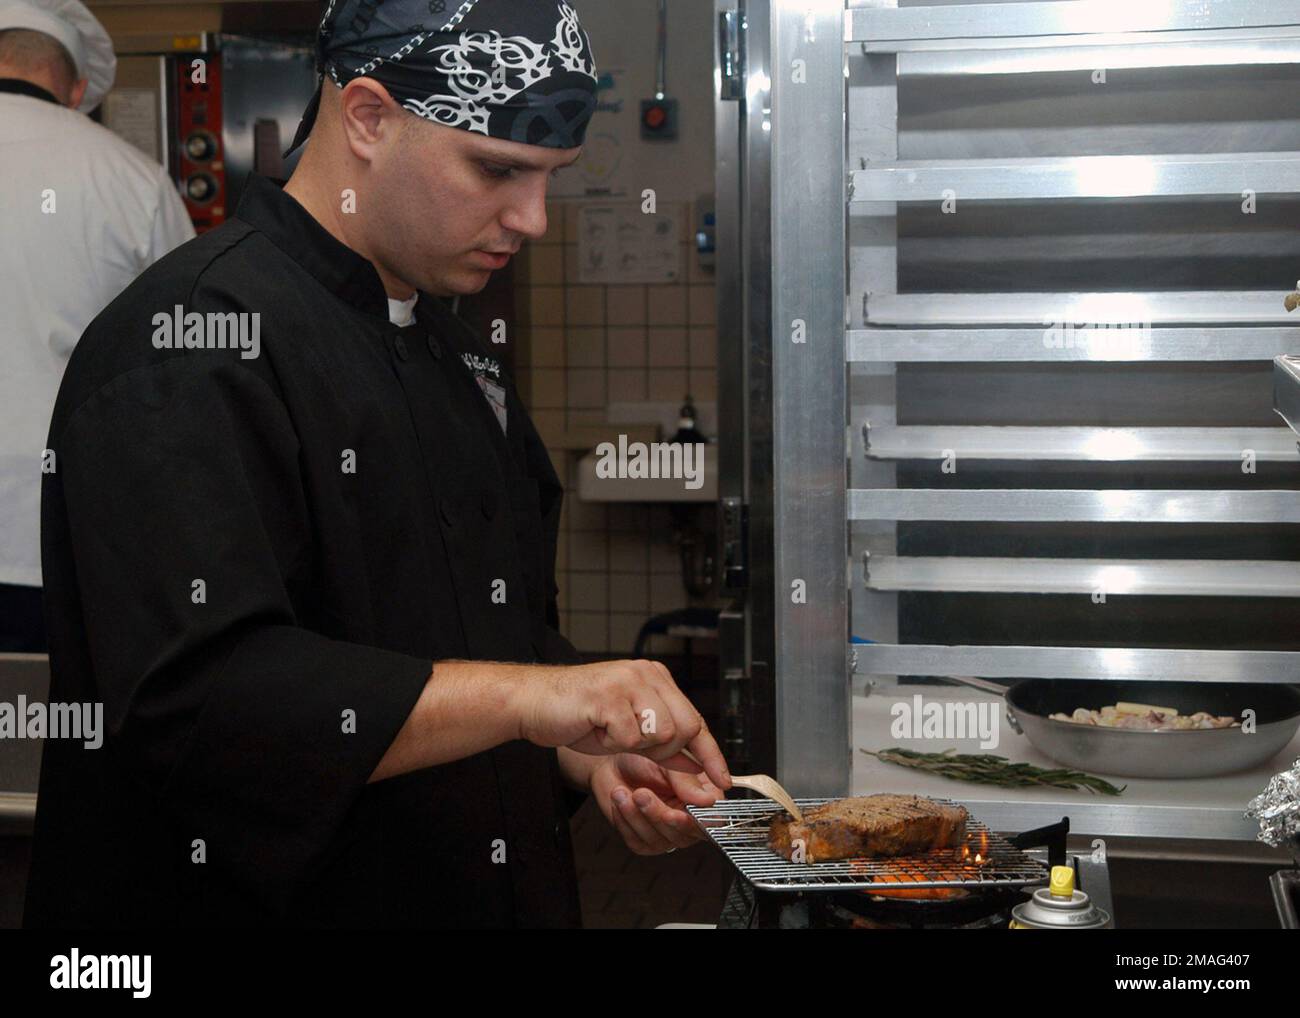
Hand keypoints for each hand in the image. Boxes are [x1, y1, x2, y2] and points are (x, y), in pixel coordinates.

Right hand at [513, 659, 730, 790]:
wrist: (534, 702)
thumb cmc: (580, 715)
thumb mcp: (630, 733)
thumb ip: (664, 746)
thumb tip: (698, 769)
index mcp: (656, 678)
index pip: (696, 719)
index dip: (711, 753)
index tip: (722, 780)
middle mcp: (647, 674)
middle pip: (684, 729)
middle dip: (662, 751)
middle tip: (630, 743)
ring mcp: (629, 681)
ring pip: (661, 735)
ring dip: (633, 745)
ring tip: (608, 731)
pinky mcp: (610, 695)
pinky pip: (631, 738)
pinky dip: (611, 743)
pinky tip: (595, 728)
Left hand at [590, 752, 725, 854]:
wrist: (613, 755)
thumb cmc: (645, 748)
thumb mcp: (669, 755)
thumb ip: (687, 779)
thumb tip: (708, 800)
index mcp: (705, 794)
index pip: (714, 820)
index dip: (699, 822)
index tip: (678, 813)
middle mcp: (688, 815)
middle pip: (685, 834)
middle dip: (660, 816)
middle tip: (642, 794)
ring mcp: (667, 829)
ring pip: (661, 841)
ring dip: (639, 816)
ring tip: (624, 792)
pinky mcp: (643, 837)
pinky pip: (639, 842)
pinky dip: (626, 821)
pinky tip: (621, 800)